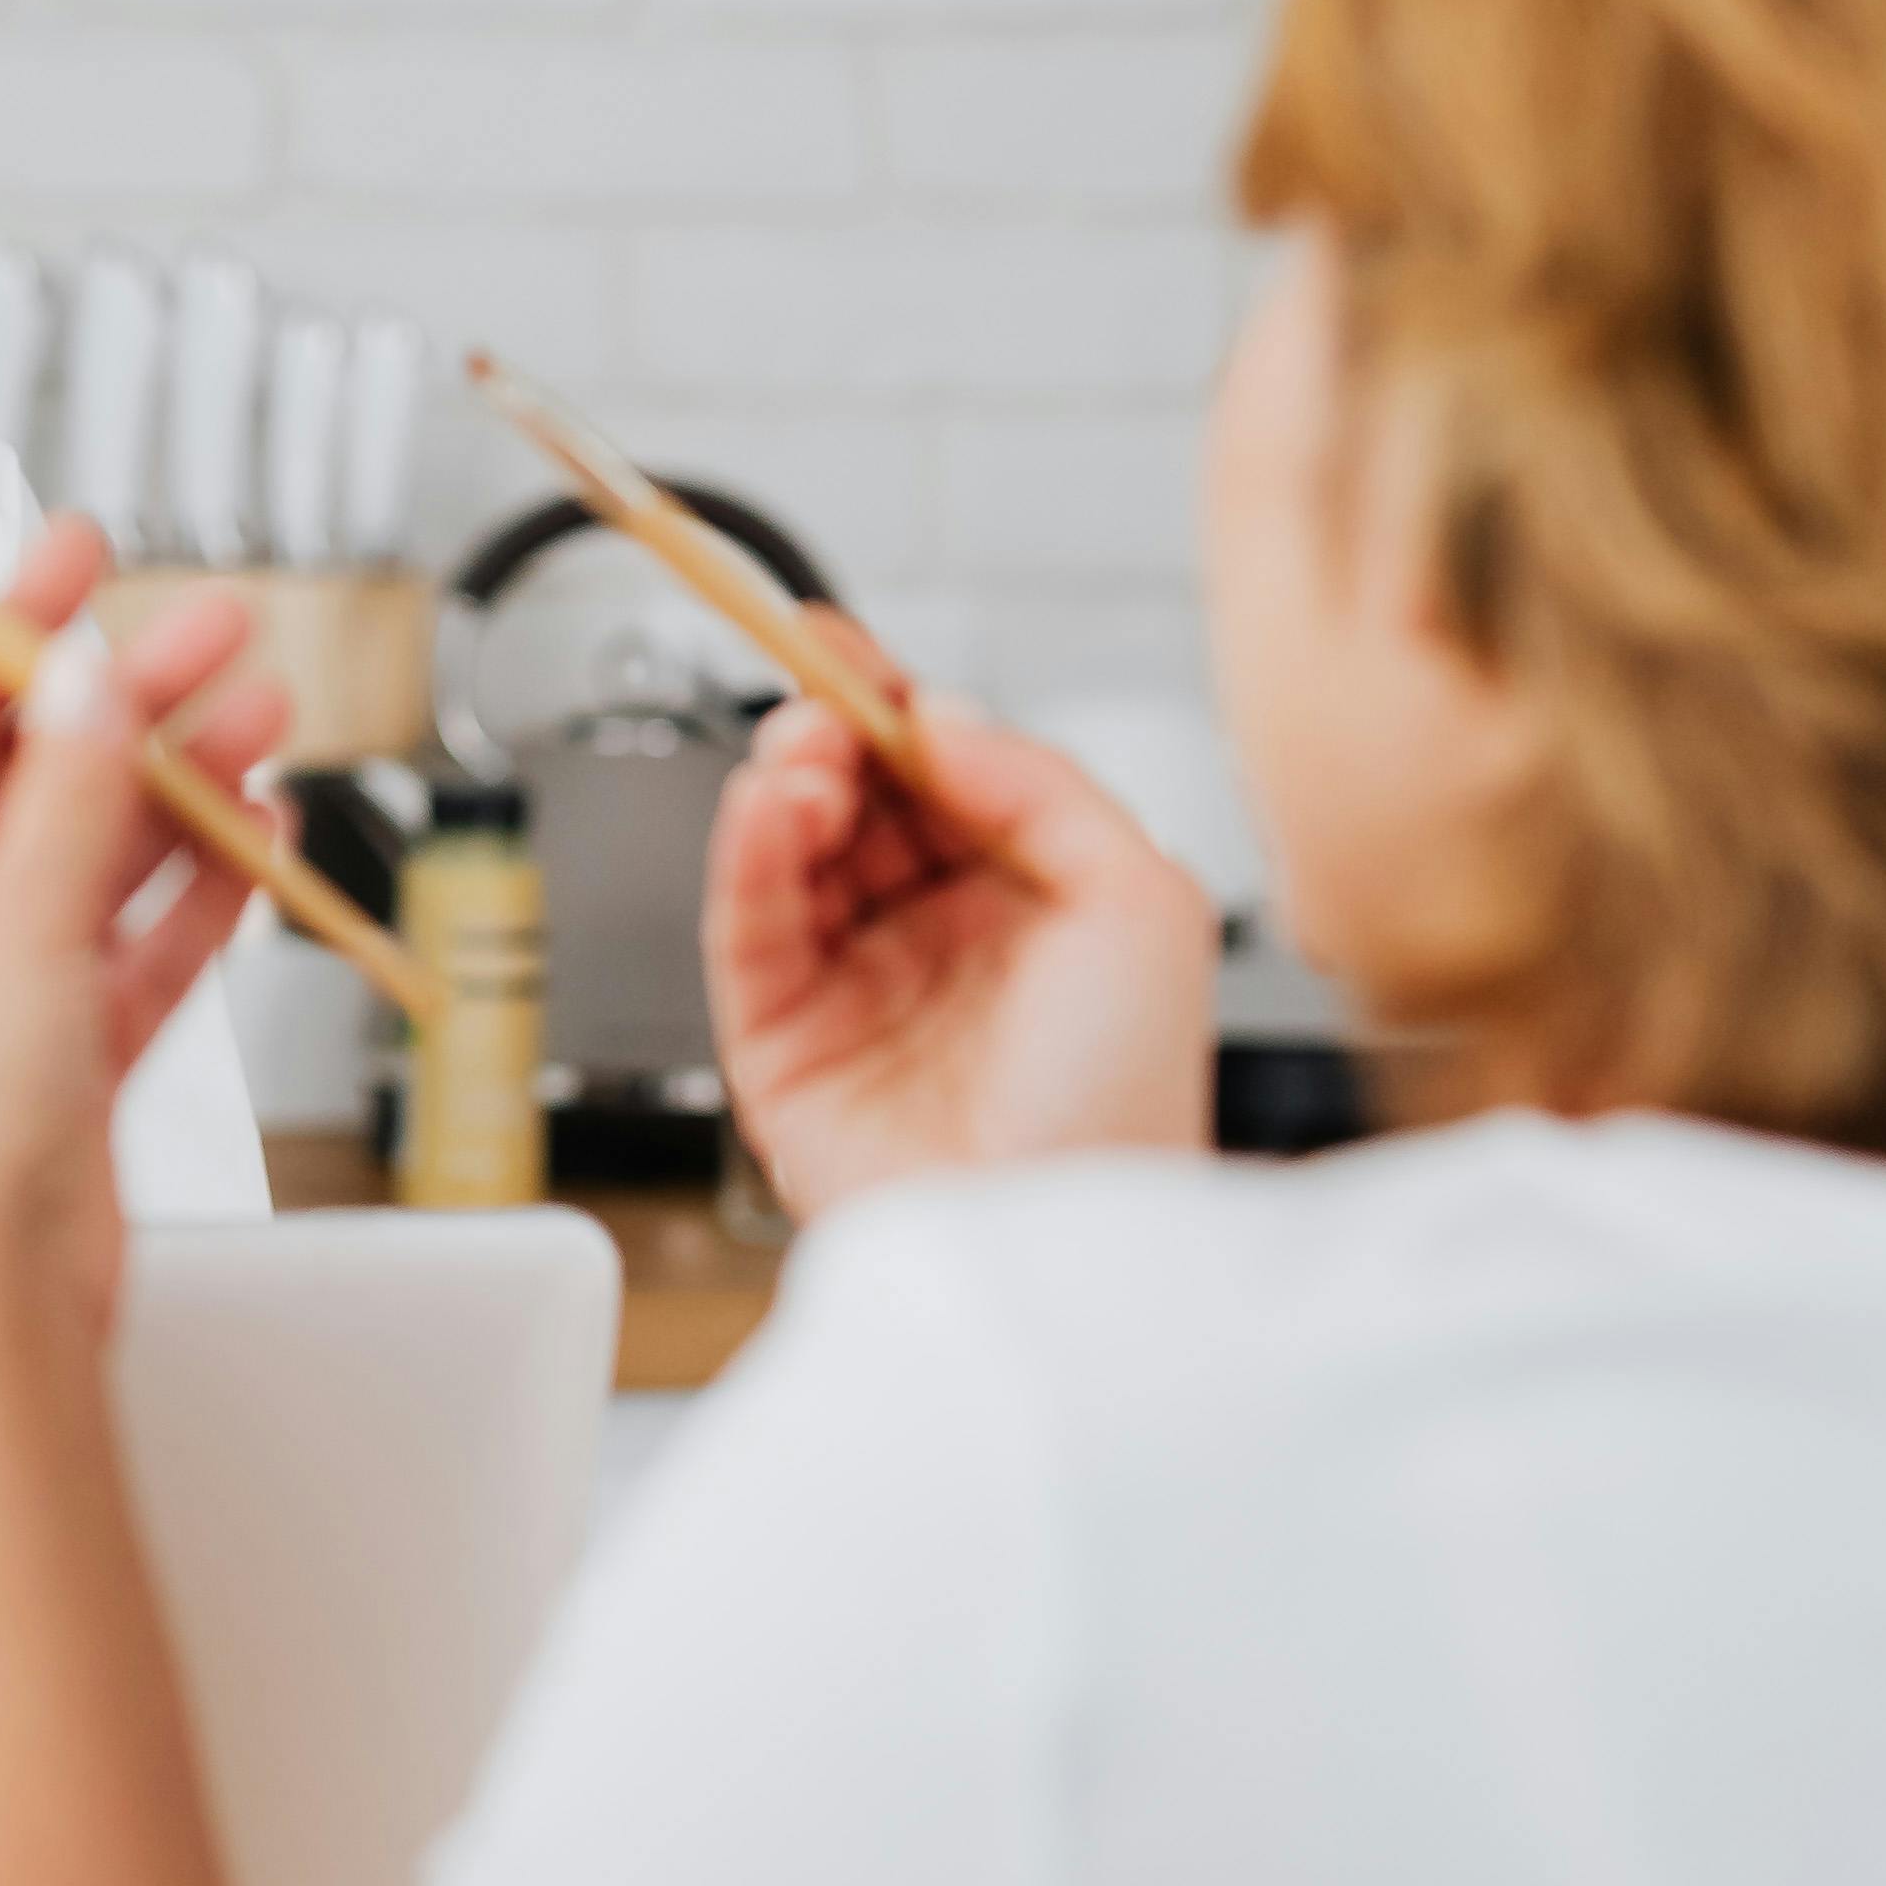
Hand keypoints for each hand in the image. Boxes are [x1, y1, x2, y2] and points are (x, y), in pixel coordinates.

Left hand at [0, 525, 286, 1344]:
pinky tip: (256, 836)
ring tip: (266, 722)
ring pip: (101, 845)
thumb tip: (90, 681)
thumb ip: (69, 797)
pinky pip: (139, 934)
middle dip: (135, 698)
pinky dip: (199, 888)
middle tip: (224, 630)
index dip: (25, 621)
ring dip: (183, 785)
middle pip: (38, 768)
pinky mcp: (63, 1042)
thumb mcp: (11, 926)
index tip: (83, 546)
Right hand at [706, 665, 1214, 1223]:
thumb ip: (1042, 781)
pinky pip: (744, 930)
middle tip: (817, 706)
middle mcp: (937, 943)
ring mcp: (856, 993)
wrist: (1055, 1241)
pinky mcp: (782, 1049)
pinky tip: (764, 810)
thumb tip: (939, 715)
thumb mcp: (1143, 899)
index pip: (939, 780)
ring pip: (790, 855)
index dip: (889, 708)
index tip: (840, 644)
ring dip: (784, 788)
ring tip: (798, 766)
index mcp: (1029, 906)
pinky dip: (742, 856)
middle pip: (855, 804)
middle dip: (829, 739)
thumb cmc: (1125, 1101)